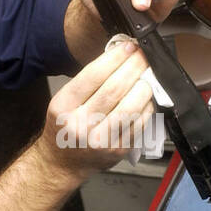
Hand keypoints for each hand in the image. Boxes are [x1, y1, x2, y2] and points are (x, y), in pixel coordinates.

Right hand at [35, 39, 155, 178]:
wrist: (62, 163)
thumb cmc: (64, 127)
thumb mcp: (64, 101)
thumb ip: (88, 82)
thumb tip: (120, 56)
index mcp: (64, 107)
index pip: (93, 76)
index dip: (114, 58)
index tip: (128, 47)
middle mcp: (81, 125)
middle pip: (114, 90)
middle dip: (133, 68)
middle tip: (143, 56)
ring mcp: (101, 141)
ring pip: (130, 108)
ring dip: (144, 86)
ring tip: (147, 75)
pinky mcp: (118, 151)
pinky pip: (139, 124)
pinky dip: (147, 107)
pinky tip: (146, 97)